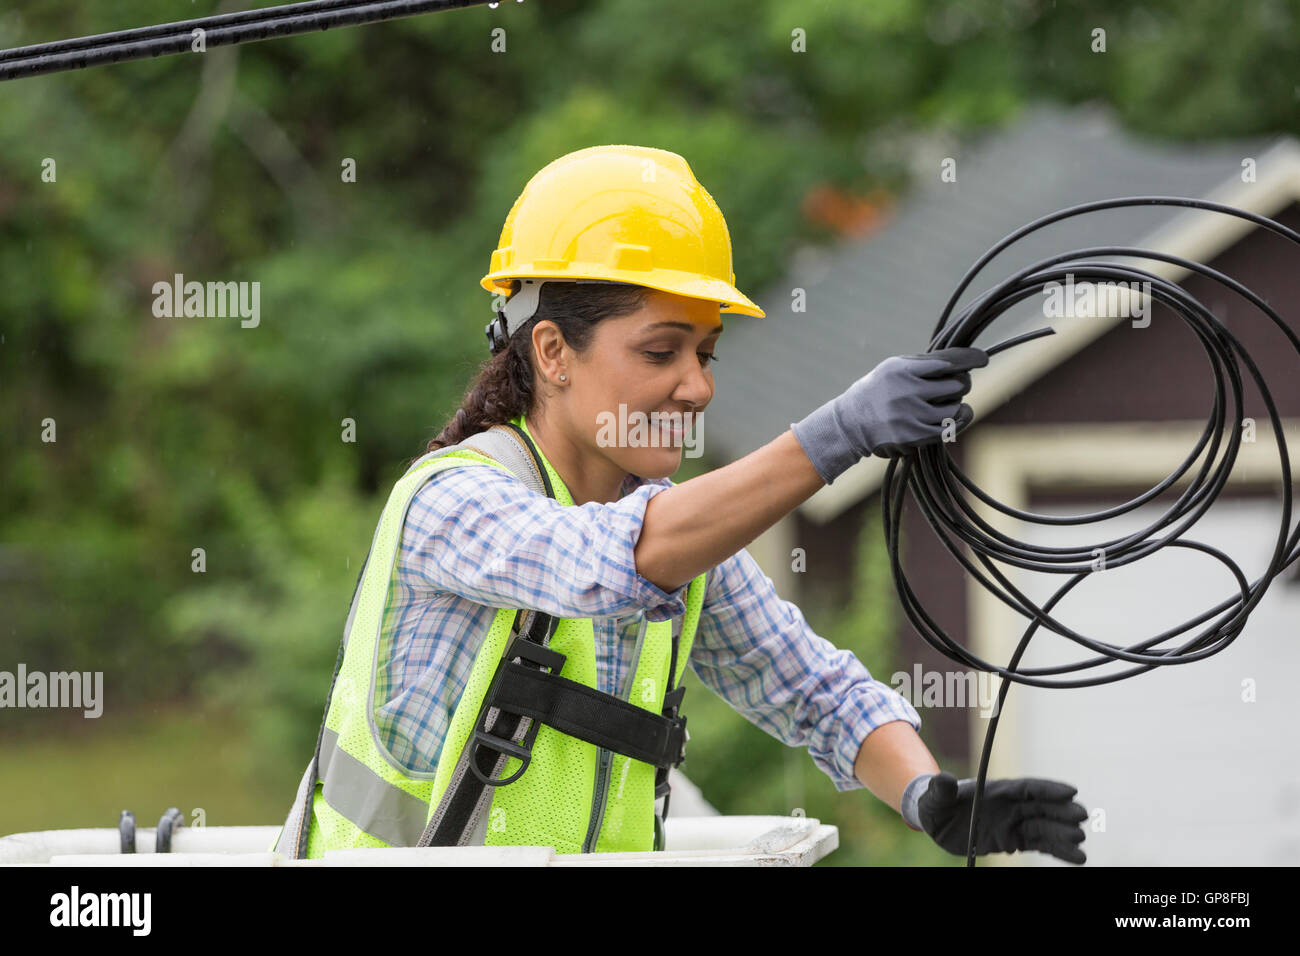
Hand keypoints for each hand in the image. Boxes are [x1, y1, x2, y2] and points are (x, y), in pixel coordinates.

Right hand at [790, 347, 987, 484]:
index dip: (970, 359)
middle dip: (961, 384)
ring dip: (958, 403)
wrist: (851, 423)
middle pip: (956, 385)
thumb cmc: (878, 391)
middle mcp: (907, 391)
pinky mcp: (914, 436)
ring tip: (951, 402)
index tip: (982, 359)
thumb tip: (962, 361)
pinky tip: (959, 415)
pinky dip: (958, 420)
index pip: (946, 361)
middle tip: (956, 385)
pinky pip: (949, 427)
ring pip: (955, 407)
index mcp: (903, 369)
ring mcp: (911, 415)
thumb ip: (924, 364)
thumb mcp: (893, 368)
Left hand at [912, 771, 1087, 863]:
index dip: (1049, 789)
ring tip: (1081, 844)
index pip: (1027, 788)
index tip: (1071, 791)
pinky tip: (1078, 859)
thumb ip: (941, 790)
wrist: (938, 821)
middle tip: (1082, 818)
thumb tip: (943, 778)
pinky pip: (1041, 845)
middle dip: (1062, 811)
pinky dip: (1059, 852)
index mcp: (997, 790)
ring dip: (1063, 835)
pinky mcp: (1014, 840)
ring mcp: (1015, 823)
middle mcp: (1011, 805)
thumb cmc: (937, 804)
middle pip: (1042, 807)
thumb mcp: (934, 797)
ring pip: (1045, 828)